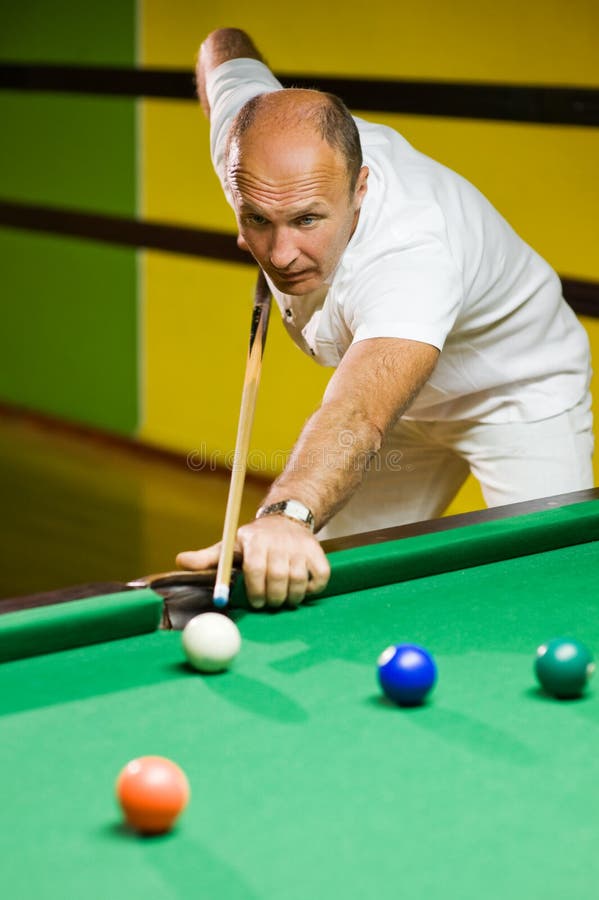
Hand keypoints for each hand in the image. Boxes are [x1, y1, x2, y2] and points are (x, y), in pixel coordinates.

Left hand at [176, 516, 329, 608]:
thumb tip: (179, 561)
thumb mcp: (230, 546)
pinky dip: (312, 589)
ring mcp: (301, 547)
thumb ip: (207, 558)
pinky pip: (320, 578)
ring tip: (283, 598)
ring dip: (291, 597)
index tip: (255, 601)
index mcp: (254, 541)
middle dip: (273, 597)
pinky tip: (302, 588)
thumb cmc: (253, 541)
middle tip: (269, 603)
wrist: (286, 519)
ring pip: (299, 581)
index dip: (255, 590)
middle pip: (279, 577)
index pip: (255, 568)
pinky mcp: (318, 553)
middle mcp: (279, 541)